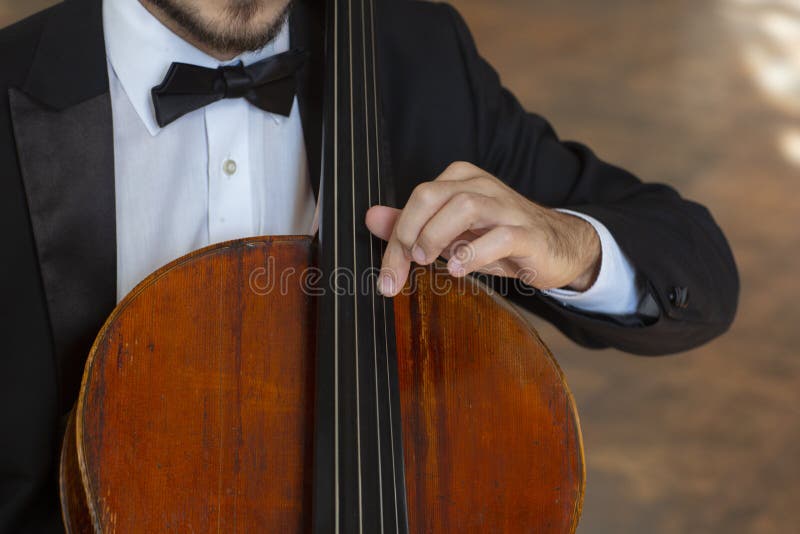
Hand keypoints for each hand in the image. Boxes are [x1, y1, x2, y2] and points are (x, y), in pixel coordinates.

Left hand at [365, 162, 601, 296]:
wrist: (557, 246)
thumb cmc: (499, 239)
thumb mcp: (451, 233)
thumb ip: (412, 224)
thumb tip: (371, 218)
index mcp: (460, 180)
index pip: (417, 200)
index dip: (395, 237)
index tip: (387, 277)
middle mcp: (482, 186)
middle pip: (431, 196)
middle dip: (408, 233)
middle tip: (404, 267)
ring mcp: (507, 208)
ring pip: (465, 206)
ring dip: (437, 236)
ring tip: (429, 261)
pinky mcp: (528, 233)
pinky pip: (500, 236)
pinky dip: (474, 253)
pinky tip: (458, 269)